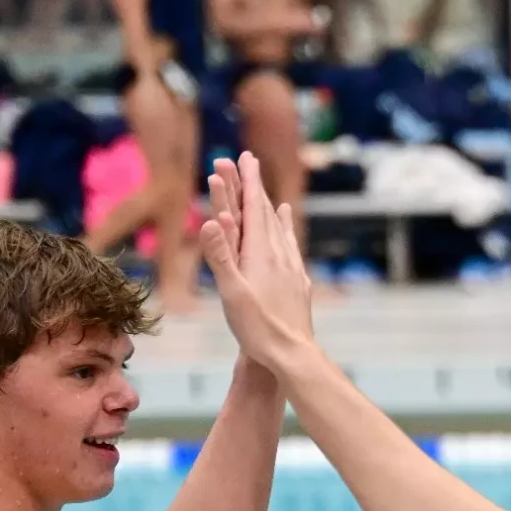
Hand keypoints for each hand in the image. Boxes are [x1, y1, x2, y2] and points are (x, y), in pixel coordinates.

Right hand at [200, 152, 313, 372]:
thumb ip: (221, 256)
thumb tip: (212, 220)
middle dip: (254, 187)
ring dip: (270, 209)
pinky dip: (285, 233)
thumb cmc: (258, 327)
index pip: (253, 208)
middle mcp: (280, 255)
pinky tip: (286, 235)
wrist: (294, 354)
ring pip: (280, 230)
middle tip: (248, 163)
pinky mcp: (299, 282)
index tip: (244, 157)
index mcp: (262, 253)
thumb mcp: (232, 292)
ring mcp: (292, 268)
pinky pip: (291, 248)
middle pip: (266, 213)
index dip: (247, 181)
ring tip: (269, 196)